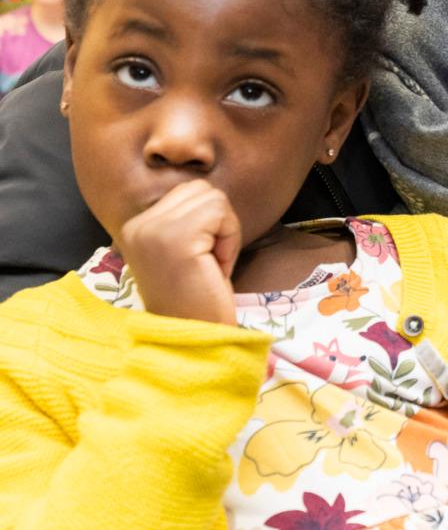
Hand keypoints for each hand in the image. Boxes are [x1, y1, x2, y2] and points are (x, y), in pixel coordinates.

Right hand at [119, 179, 241, 324]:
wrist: (194, 340)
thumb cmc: (198, 300)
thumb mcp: (185, 252)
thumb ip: (187, 220)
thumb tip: (211, 194)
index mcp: (135, 227)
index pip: (187, 191)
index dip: (209, 223)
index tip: (202, 259)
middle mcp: (137, 225)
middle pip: (201, 189)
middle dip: (219, 223)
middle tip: (211, 262)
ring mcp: (153, 230)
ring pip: (213, 198)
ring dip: (226, 232)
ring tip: (211, 265)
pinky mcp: (176, 238)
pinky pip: (221, 213)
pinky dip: (230, 239)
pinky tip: (216, 267)